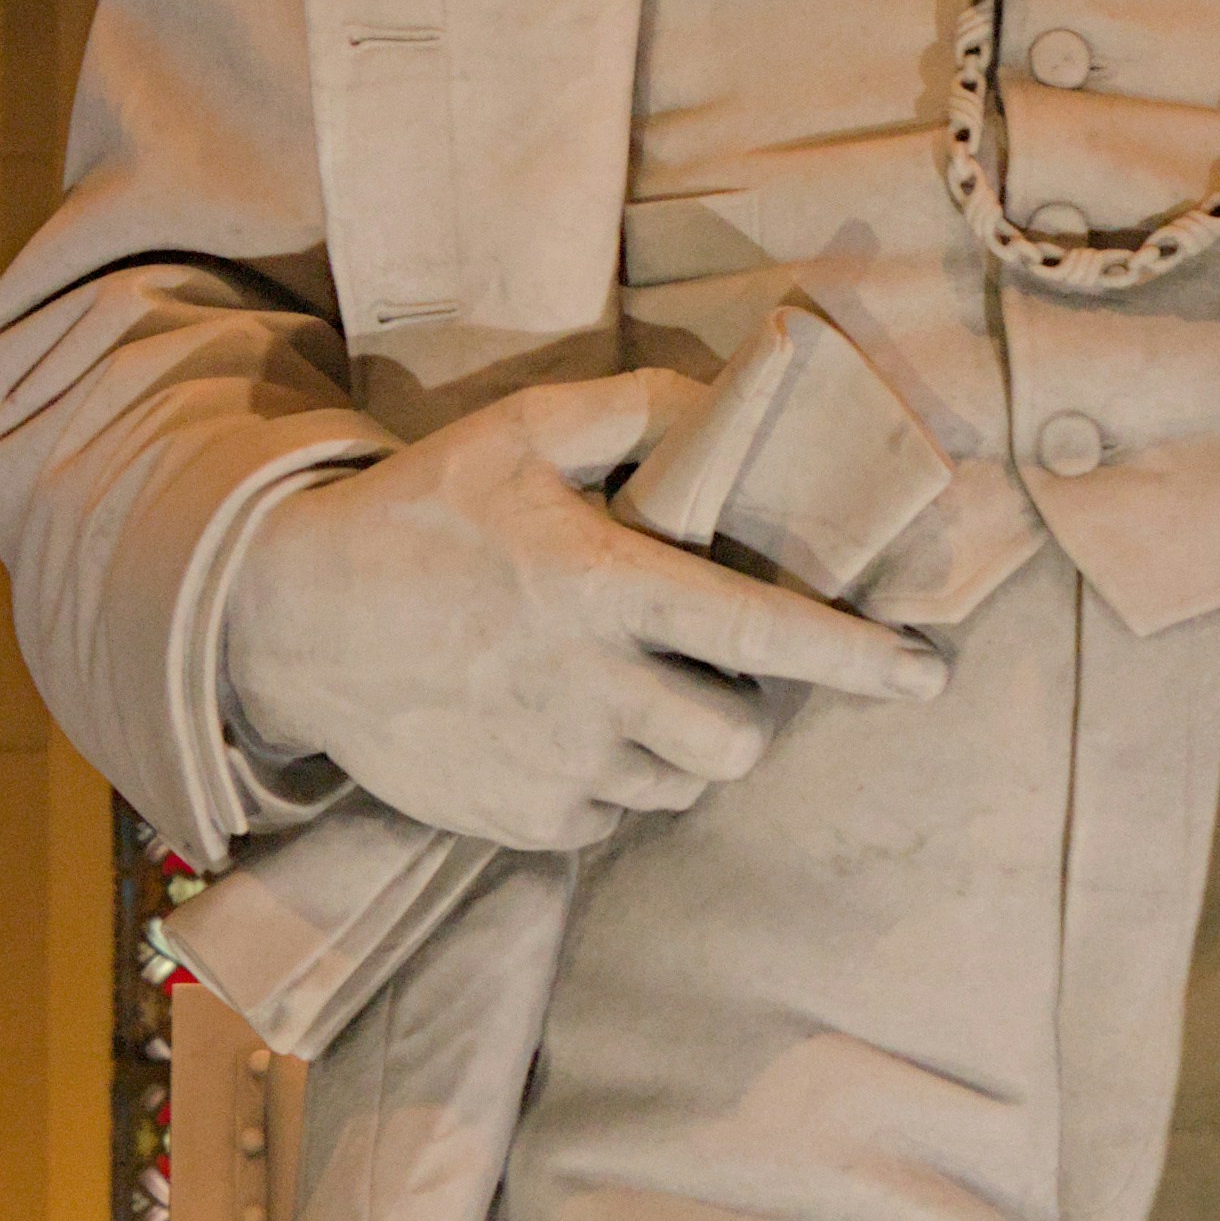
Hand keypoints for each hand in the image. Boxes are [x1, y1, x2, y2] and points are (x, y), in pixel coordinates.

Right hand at [222, 378, 942, 858]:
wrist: (291, 624)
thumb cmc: (418, 515)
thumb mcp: (517, 430)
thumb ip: (634, 411)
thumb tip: (732, 400)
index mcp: (603, 589)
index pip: (763, 636)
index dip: (858, 660)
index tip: (928, 675)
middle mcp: (591, 693)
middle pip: (740, 743)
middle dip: (749, 712)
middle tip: (707, 668)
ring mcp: (557, 768)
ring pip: (683, 786)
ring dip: (679, 744)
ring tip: (620, 687)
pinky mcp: (524, 821)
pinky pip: (612, 817)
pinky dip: (611, 779)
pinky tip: (560, 724)